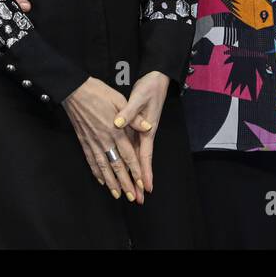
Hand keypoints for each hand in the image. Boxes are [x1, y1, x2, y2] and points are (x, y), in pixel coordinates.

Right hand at [63, 77, 144, 202]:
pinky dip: (96, 172)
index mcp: (115, 130)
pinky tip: (100, 180)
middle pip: (116, 166)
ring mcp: (92, 142)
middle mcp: (104, 140)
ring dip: (111, 182)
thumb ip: (134, 117)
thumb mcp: (120, 100)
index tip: (140, 184)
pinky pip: (90, 160)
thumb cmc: (99, 93)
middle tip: (132, 197)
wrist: (74, 90)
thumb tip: (147, 128)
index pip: (128, 156)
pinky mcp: (83, 141)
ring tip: (117, 194)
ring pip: (103, 167)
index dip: (135, 171)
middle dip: (125, 183)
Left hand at [115, 71, 169, 192]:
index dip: (144, 171)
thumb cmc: (150, 87)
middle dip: (140, 180)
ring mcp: (141, 131)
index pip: (144, 155)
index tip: (146, 187)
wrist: (156, 78)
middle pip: (141, 161)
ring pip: (136, 157)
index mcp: (146, 129)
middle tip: (138, 198)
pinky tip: (123, 167)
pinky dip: (127, 160)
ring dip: (134, 173)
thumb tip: (119, 124)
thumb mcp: (139, 98)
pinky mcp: (136, 127)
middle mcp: (144, 133)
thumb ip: (130, 113)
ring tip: (132, 190)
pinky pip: (131, 148)